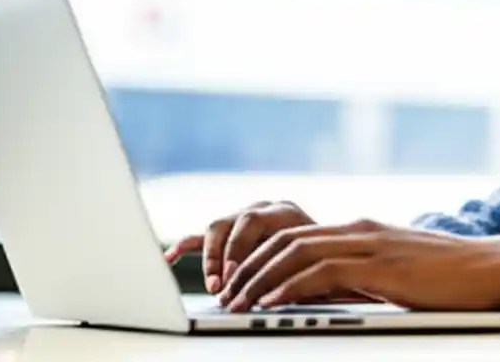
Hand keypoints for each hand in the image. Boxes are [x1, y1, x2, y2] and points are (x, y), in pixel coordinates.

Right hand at [164, 200, 315, 294]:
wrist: (329, 249)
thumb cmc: (324, 258)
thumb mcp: (315, 259)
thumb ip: (295, 266)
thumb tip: (275, 288)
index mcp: (284, 211)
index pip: (251, 222)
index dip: (238, 250)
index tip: (234, 278)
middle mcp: (262, 209)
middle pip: (229, 224)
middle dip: (222, 258)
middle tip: (221, 286)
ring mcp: (243, 219)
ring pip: (216, 230)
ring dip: (210, 259)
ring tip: (212, 286)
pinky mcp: (230, 234)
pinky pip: (202, 237)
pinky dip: (186, 246)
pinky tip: (170, 258)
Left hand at [217, 218, 499, 312]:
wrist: (494, 267)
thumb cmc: (455, 277)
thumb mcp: (401, 271)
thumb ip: (368, 275)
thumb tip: (335, 294)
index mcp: (364, 230)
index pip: (298, 235)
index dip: (263, 257)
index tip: (242, 281)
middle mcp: (361, 230)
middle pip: (287, 239)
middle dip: (250, 267)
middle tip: (227, 294)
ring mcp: (370, 244)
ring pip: (296, 252)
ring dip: (261, 278)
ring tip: (240, 303)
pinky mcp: (380, 266)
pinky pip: (321, 272)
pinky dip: (291, 287)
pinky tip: (273, 303)